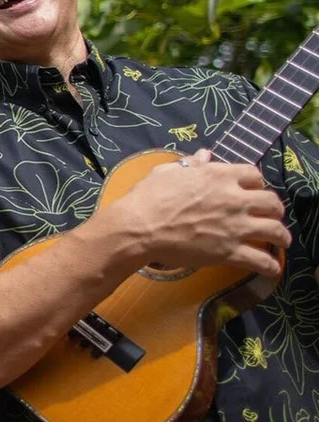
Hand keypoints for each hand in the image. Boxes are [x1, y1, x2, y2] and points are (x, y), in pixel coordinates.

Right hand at [108, 148, 289, 279]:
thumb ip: (190, 163)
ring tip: (280, 240)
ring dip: (281, 236)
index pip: (254, 174)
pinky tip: (270, 267)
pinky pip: (262, 260)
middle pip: (272, 202)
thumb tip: (205, 154)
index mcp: (218, 176)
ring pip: (276, 230)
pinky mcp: (231, 252)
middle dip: (274, 209)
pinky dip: (270, 265)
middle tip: (270, 215)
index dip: (255, 183)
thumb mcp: (167, 172)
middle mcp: (234, 199)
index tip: (251, 190)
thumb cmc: (147, 197)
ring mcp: (235, 227)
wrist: (139, 227)